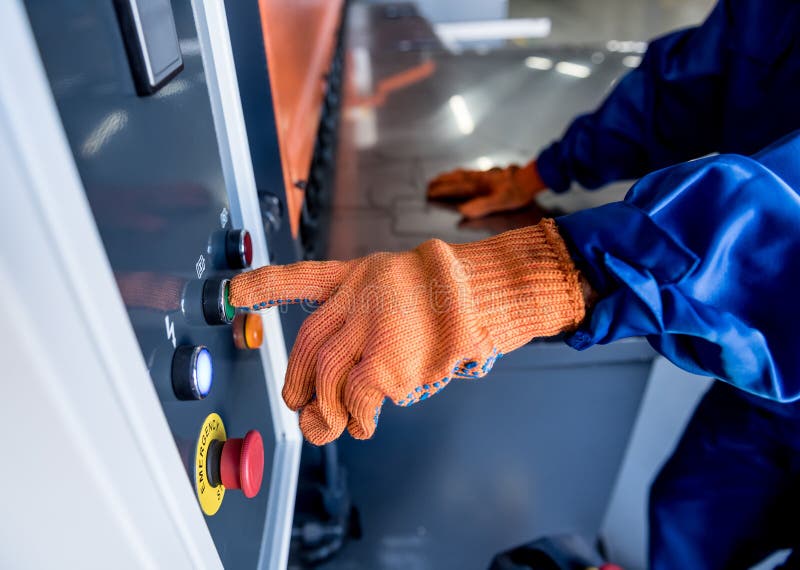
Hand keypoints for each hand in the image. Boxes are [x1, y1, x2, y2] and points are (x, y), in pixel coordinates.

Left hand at [229, 220, 586, 444]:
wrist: (486, 295)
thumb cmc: (450, 295)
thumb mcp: (402, 282)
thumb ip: (367, 315)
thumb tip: (339, 378)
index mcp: (357, 275)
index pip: (300, 278)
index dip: (263, 286)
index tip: (232, 293)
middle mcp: (355, 298)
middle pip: (308, 346)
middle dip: (299, 382)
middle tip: (301, 406)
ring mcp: (368, 327)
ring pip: (326, 378)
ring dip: (325, 410)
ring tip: (334, 425)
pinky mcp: (386, 360)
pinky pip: (355, 399)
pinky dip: (355, 420)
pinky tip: (362, 424)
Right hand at [427, 160, 546, 218]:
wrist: (529, 179)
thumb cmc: (516, 192)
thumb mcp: (500, 202)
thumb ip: (482, 206)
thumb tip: (462, 211)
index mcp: (477, 186)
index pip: (455, 189)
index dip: (442, 192)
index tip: (429, 194)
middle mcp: (477, 179)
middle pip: (455, 180)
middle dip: (441, 183)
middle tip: (428, 185)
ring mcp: (482, 176)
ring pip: (461, 175)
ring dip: (449, 177)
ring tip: (439, 178)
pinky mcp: (488, 176)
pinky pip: (468, 174)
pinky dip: (459, 174)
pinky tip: (460, 175)